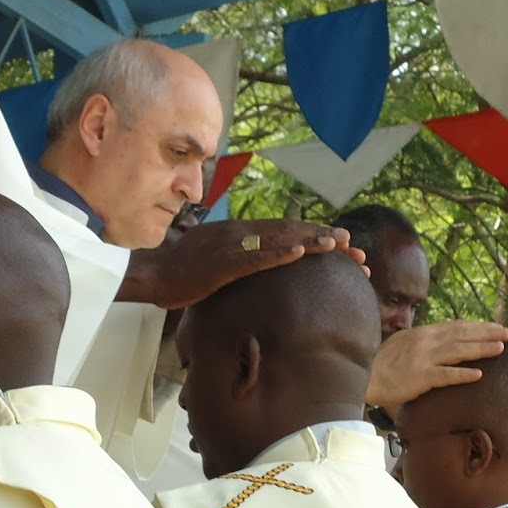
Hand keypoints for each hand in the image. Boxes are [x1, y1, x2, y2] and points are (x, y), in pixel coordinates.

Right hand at [119, 220, 365, 309]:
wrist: (153, 275)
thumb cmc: (180, 274)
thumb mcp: (215, 265)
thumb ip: (237, 262)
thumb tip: (257, 271)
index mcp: (240, 234)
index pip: (285, 233)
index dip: (315, 238)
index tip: (342, 246)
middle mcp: (240, 233)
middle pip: (290, 233)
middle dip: (324, 240)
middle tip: (354, 249)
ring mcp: (233, 246)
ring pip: (280, 241)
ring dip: (312, 243)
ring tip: (340, 247)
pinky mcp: (223, 262)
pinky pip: (257, 257)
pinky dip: (281, 254)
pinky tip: (301, 254)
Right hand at [365, 319, 507, 408]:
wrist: (364, 376)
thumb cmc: (382, 361)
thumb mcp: (404, 341)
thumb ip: (426, 337)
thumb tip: (445, 326)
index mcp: (424, 333)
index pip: (458, 326)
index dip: (481, 326)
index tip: (500, 328)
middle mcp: (426, 341)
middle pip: (463, 334)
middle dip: (488, 333)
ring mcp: (423, 359)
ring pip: (458, 351)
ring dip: (481, 349)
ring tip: (502, 348)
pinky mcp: (419, 377)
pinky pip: (444, 375)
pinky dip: (462, 374)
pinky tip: (479, 375)